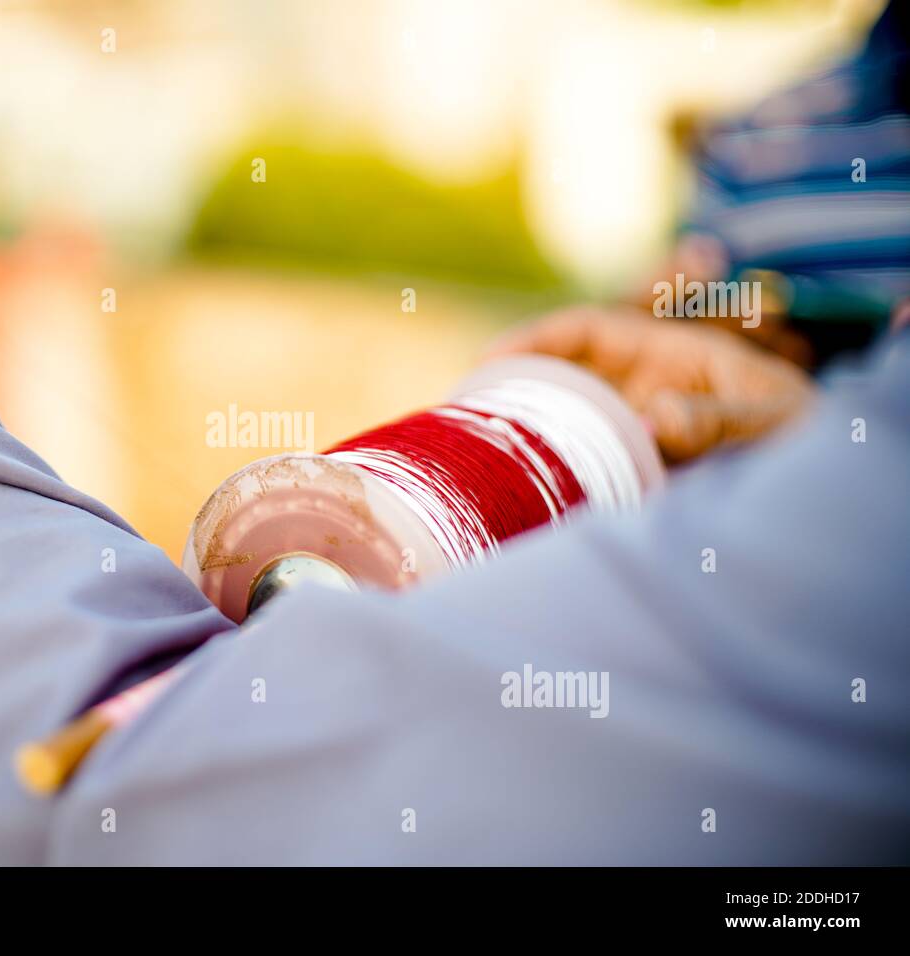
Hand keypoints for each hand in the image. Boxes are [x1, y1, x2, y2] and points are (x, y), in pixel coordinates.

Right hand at [485, 306, 814, 462]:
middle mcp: (638, 391)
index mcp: (666, 354)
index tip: (489, 363)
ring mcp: (630, 435)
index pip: (586, 332)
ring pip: (562, 431)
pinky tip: (517, 506)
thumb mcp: (771, 421)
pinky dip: (549, 486)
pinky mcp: (629, 478)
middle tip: (458, 422)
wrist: (823, 489)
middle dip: (509, 395)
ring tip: (470, 466)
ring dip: (522, 444)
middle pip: (559, 382)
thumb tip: (654, 421)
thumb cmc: (805, 436)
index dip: (533, 341)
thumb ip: (718, 417)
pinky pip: (580, 476)